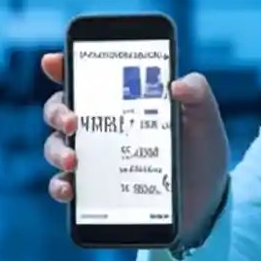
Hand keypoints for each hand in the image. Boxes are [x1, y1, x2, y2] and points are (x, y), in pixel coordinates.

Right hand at [40, 53, 230, 239]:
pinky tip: (69, 191)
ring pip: (56, 146)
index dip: (64, 65)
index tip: (52, 62)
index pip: (85, 76)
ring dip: (57, 151)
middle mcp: (100, 126)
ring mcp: (94, 158)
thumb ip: (197, 93)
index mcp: (122, 99)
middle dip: (57, 111)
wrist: (209, 198)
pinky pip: (64, 186)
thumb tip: (178, 84)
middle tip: (71, 121)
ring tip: (72, 161)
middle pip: (61, 109)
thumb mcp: (205, 118)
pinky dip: (60, 187)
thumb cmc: (202, 148)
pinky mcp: (93, 190)